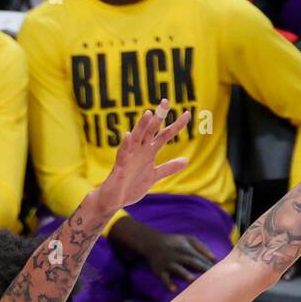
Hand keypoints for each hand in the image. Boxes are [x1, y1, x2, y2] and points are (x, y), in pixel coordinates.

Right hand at [96, 99, 190, 215]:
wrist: (113, 200)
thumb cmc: (131, 186)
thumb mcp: (154, 176)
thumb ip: (168, 168)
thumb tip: (186, 161)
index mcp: (149, 152)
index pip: (164, 135)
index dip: (176, 126)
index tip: (187, 114)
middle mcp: (140, 150)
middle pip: (151, 131)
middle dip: (158, 117)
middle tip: (165, 102)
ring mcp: (129, 157)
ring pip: (136, 138)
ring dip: (141, 126)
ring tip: (148, 113)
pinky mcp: (120, 167)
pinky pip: (122, 154)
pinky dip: (125, 145)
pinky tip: (128, 135)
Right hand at [137, 228, 215, 290]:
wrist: (152, 243)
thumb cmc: (174, 242)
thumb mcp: (188, 239)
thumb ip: (202, 247)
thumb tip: (215, 258)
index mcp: (186, 248)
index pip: (199, 257)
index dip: (207, 263)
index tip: (218, 272)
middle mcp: (178, 255)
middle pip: (191, 262)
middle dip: (200, 268)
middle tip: (210, 277)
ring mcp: (168, 263)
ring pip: (177, 269)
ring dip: (184, 274)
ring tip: (192, 280)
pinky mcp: (160, 270)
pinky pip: (164, 278)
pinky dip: (168, 283)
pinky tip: (173, 289)